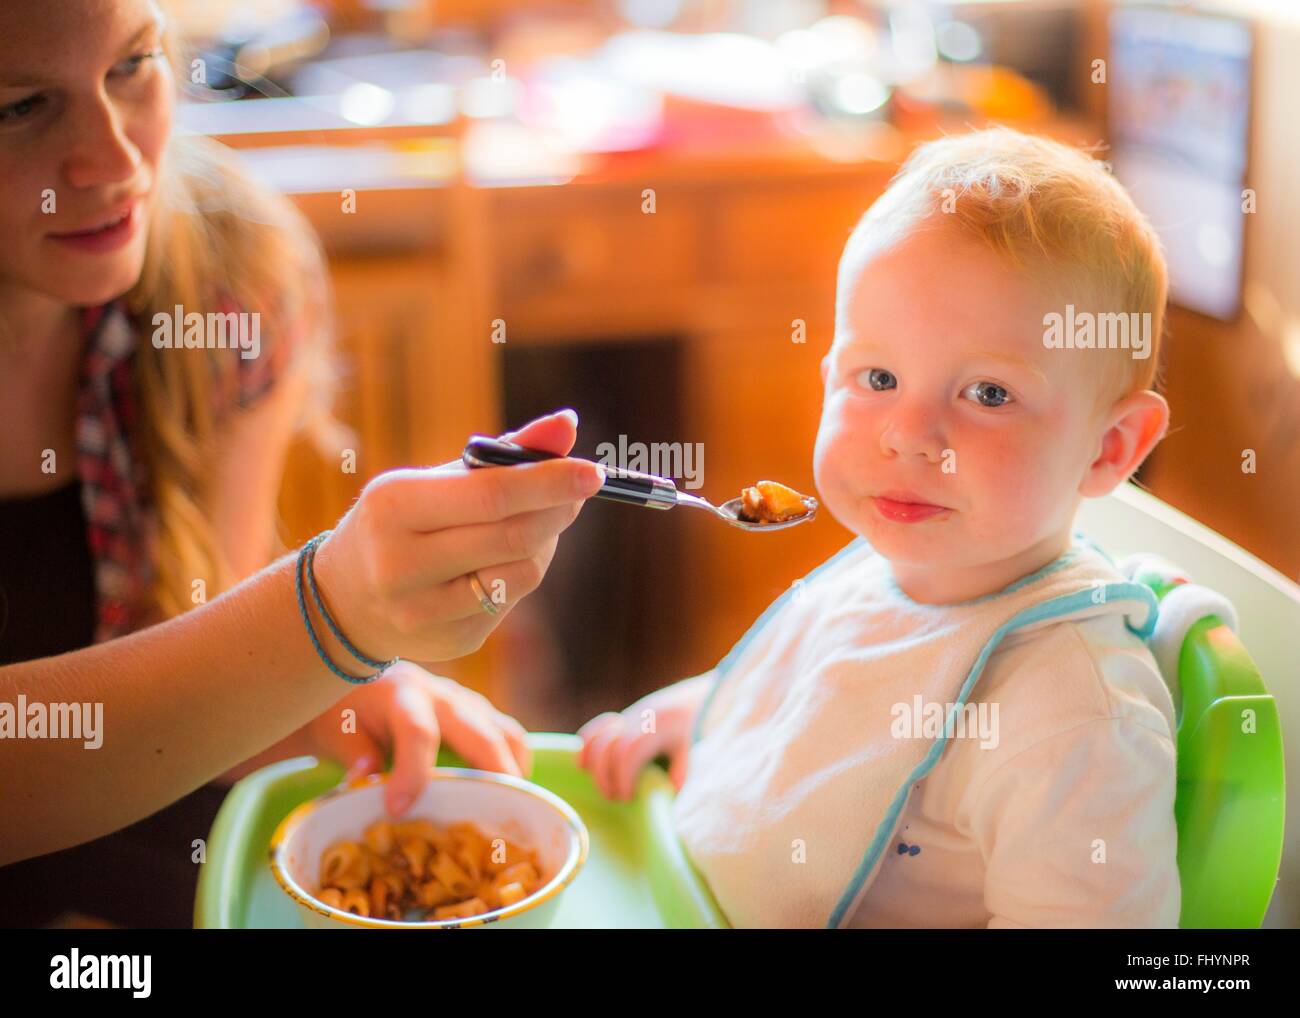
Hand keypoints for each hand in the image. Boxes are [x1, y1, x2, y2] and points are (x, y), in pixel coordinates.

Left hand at [304, 660, 532, 816]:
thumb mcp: (337, 732)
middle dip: (491, 774)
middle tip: (499, 811)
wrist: (352, 676)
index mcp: (400, 695)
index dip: (412, 772)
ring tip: (511, 804)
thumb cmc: (345, 711)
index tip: (397, 809)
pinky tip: (507, 787)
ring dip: (511, 768)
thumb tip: (366, 779)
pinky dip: (514, 759)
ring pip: (502, 730)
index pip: (417, 731)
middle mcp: (439, 694)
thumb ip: (354, 756)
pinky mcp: (476, 709)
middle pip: (478, 732)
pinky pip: (507, 731)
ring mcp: (463, 700)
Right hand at [311, 409, 603, 664]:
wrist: (345, 598)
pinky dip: (523, 572)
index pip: (492, 495)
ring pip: (521, 574)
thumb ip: (505, 453)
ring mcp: (423, 611)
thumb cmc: (403, 521)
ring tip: (537, 522)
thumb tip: (567, 424)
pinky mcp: (449, 641)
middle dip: (559, 510)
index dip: (550, 483)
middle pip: (513, 537)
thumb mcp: (437, 479)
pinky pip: (511, 601)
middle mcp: (400, 564)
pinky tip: (507, 558)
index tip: (592, 471)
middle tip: (580, 489)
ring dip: (545, 542)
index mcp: (394, 508)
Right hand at [577, 674, 711, 801]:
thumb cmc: (697, 731)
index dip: (622, 776)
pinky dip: (586, 749)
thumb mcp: (694, 752)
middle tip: (614, 797)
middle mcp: (639, 718)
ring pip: (596, 735)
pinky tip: (586, 767)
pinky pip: (595, 730)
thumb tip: (664, 799)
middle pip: (607, 745)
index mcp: (658, 726)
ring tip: (601, 785)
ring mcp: (627, 718)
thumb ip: (680, 774)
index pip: (628, 750)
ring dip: (590, 763)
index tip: (626, 797)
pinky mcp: (621, 721)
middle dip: (604, 775)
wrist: (699, 700)